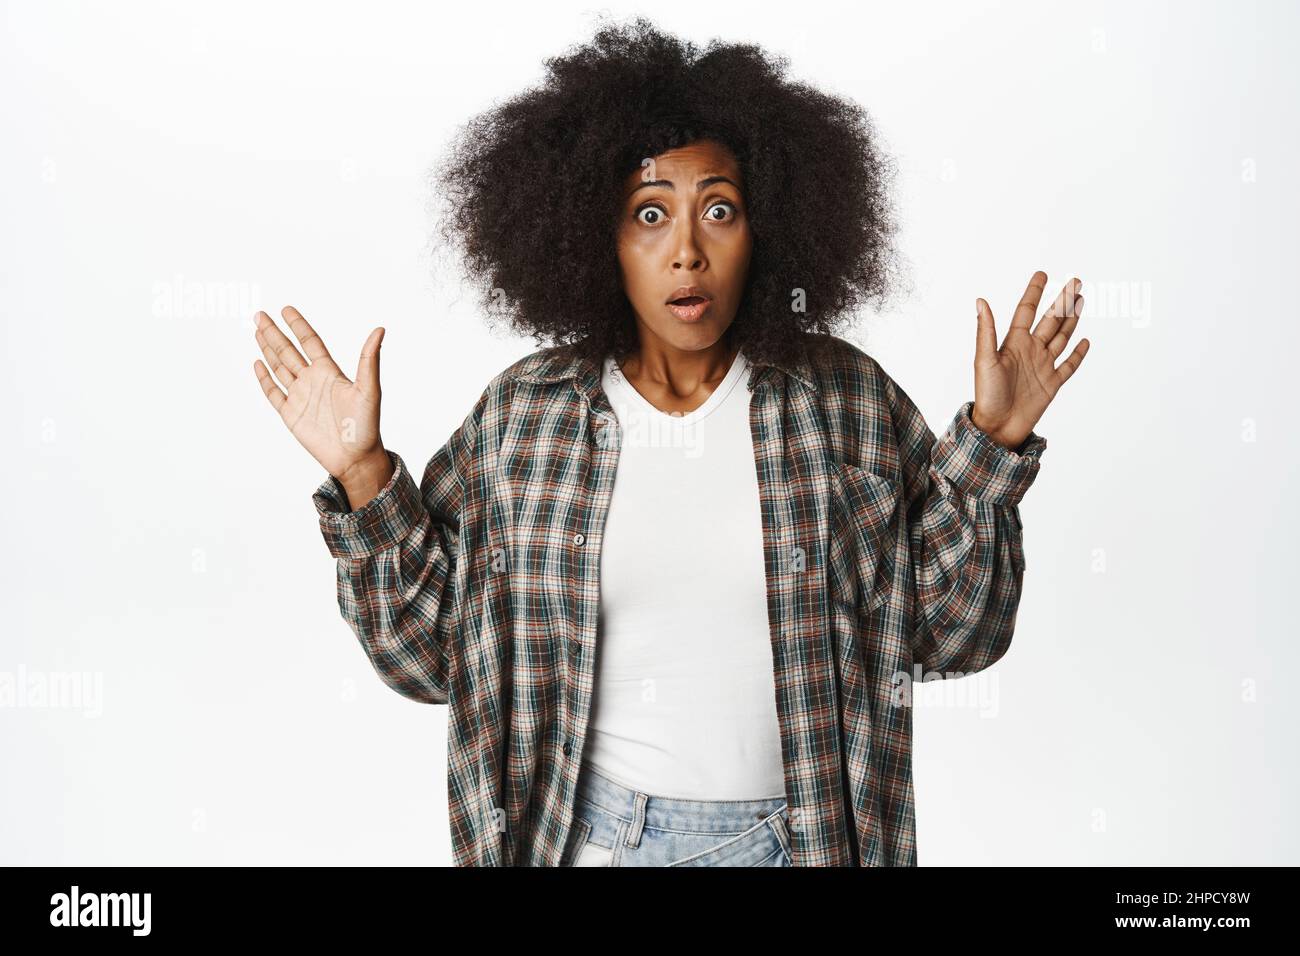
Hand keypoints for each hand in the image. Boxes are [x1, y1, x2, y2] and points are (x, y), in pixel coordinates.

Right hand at [252, 306, 387, 485]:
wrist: (355, 458)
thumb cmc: (367, 426)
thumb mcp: (369, 390)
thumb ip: (369, 359)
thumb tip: (380, 329)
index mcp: (330, 373)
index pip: (310, 342)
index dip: (298, 326)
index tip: (286, 309)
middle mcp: (313, 381)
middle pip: (289, 351)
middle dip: (274, 333)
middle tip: (260, 314)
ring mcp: (300, 397)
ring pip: (279, 368)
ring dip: (268, 350)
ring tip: (257, 331)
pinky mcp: (291, 415)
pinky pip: (273, 393)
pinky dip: (264, 378)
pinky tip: (258, 363)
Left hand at [971, 271, 1089, 449]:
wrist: (997, 427)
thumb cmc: (987, 395)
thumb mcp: (985, 360)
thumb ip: (986, 331)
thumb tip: (980, 300)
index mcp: (1013, 343)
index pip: (1026, 310)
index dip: (1034, 292)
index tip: (1043, 274)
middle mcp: (1030, 351)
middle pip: (1051, 320)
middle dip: (1063, 301)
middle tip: (1076, 281)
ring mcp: (1043, 366)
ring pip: (1062, 337)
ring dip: (1072, 319)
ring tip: (1081, 300)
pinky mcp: (1052, 384)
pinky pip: (1069, 365)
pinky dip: (1078, 354)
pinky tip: (1085, 341)